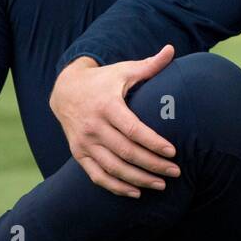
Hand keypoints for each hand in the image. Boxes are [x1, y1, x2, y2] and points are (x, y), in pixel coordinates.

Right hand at [49, 45, 180, 197]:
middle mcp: (93, 126)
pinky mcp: (78, 154)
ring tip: (161, 185)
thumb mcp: (124, 70)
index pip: (133, 129)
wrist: (65, 90)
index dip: (153, 142)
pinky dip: (116, 187)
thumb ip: (149, 65)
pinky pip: (97, 176)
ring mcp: (84, 142)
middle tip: (175, 172)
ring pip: (113, 168)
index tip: (173, 152)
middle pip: (126, 152)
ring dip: (138, 179)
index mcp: (107, 105)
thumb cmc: (103, 81)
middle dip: (153, 165)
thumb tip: (172, 49)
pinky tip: (136, 192)